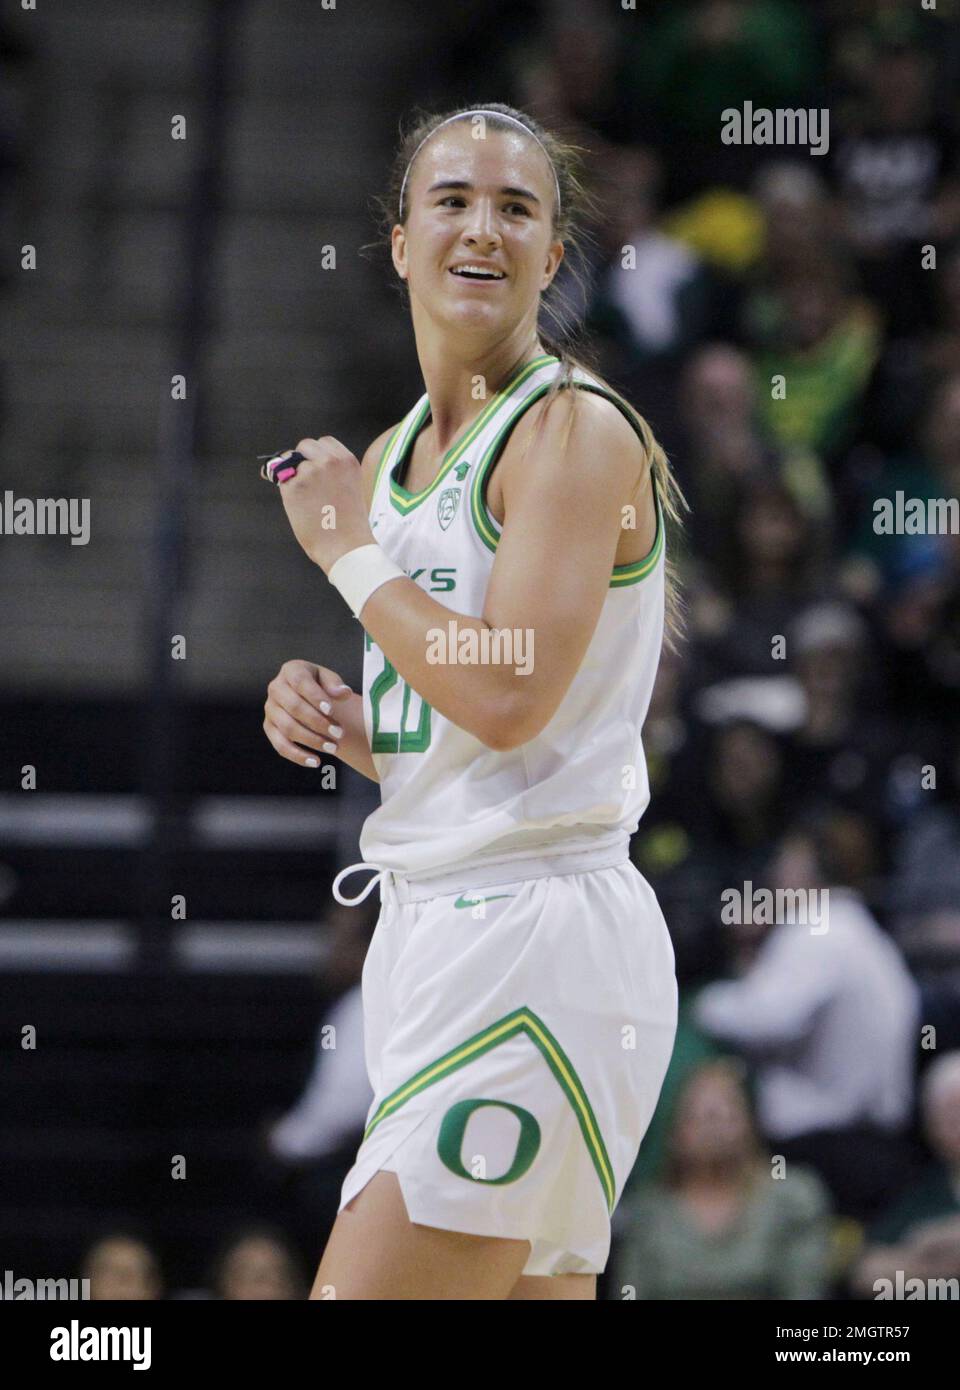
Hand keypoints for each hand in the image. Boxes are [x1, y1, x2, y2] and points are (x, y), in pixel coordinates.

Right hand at [263, 659, 352, 766]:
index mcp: (291, 670)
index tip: (331, 710)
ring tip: (333, 748)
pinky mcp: (269, 728)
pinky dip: (298, 756)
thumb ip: (336, 684)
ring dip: (311, 740)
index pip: (300, 682)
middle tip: (339, 733)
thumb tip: (343, 693)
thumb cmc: (322, 686)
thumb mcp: (329, 680)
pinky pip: (280, 745)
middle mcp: (276, 688)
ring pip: (288, 728)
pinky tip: (316, 762)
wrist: (311, 699)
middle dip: (318, 722)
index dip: (315, 696)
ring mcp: (270, 709)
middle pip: (294, 707)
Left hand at [274, 436, 373, 571]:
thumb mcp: (350, 487)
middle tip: (304, 480)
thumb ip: (332, 472)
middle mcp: (330, 461)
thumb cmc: (348, 524)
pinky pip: (280, 478)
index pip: (325, 442)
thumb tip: (301, 464)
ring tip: (303, 497)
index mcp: (348, 461)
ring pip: (289, 459)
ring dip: (291, 473)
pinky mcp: (293, 485)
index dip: (317, 455)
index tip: (315, 467)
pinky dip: (285, 488)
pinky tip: (297, 505)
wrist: (346, 547)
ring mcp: (310, 472)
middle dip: (302, 459)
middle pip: (306, 445)